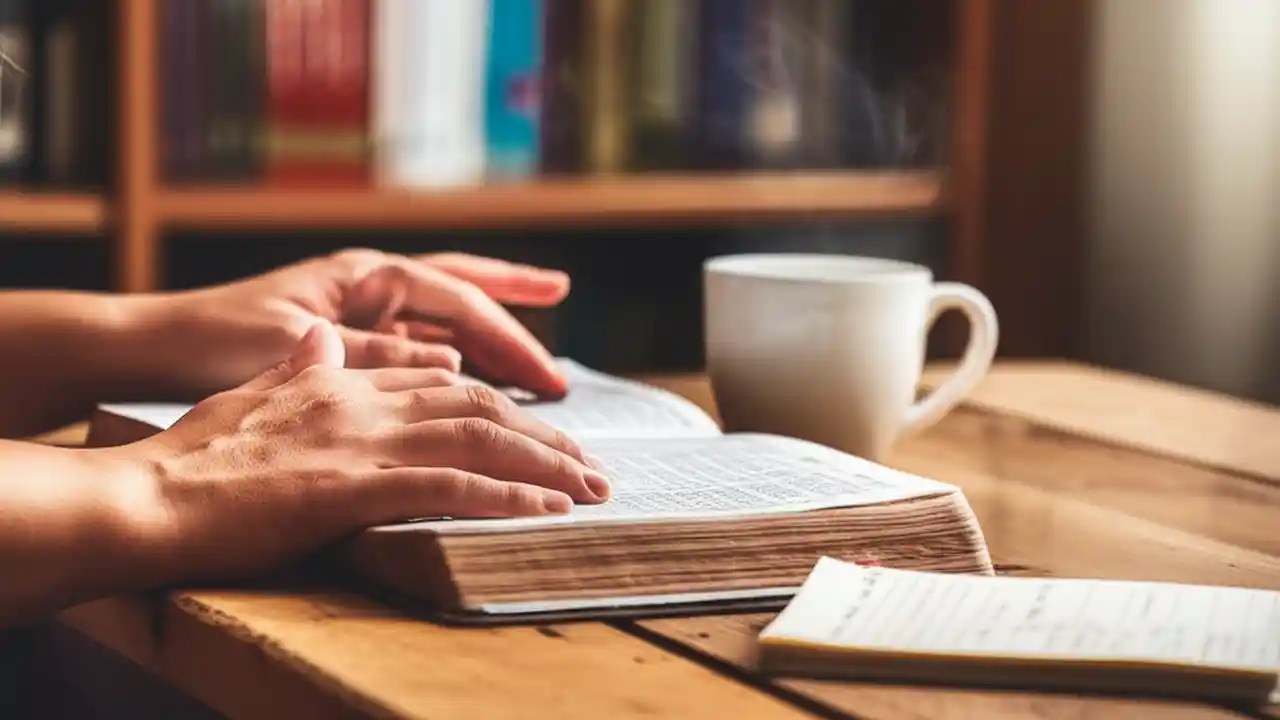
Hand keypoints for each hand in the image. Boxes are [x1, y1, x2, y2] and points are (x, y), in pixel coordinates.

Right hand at [119, 322, 607, 581]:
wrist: (144, 496)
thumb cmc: (188, 458)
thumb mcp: (247, 397)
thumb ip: (295, 370)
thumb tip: (320, 341)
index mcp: (343, 382)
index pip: (444, 382)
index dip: (501, 404)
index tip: (538, 428)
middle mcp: (364, 403)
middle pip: (479, 406)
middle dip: (544, 434)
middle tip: (590, 463)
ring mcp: (362, 443)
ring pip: (481, 440)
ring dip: (547, 465)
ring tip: (593, 487)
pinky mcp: (353, 488)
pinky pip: (453, 488)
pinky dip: (510, 498)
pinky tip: (549, 510)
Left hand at [142, 250, 570, 398]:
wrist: (155, 346)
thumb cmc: (215, 338)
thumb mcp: (294, 345)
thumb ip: (372, 355)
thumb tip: (453, 363)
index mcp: (363, 275)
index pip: (457, 300)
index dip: (509, 337)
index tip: (548, 379)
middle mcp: (369, 284)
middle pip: (461, 288)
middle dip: (514, 300)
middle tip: (561, 320)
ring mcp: (361, 310)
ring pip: (443, 317)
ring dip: (490, 334)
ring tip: (534, 359)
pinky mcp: (348, 341)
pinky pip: (417, 346)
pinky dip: (453, 360)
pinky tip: (473, 379)